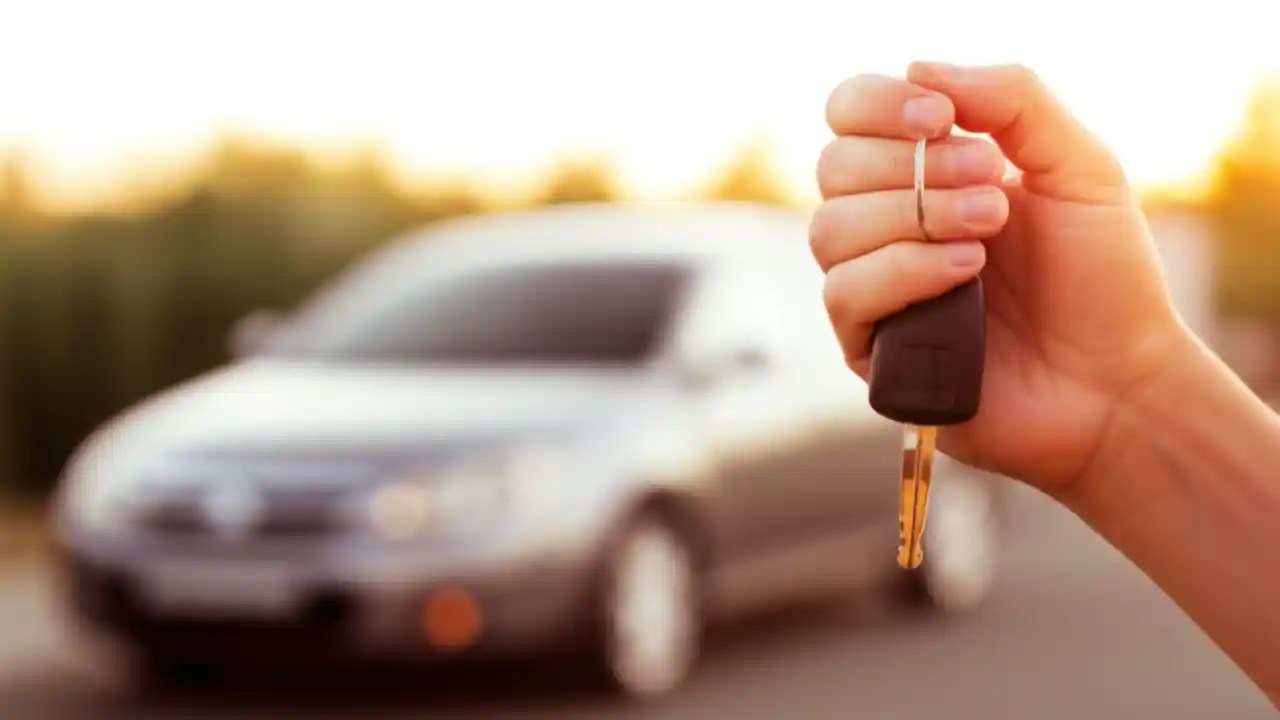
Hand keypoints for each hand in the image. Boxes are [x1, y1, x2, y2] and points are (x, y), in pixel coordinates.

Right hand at [811, 63, 1190, 494]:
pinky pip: (844, 292)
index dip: (878, 105)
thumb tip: (918, 67)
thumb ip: (1012, 99)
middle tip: (992, 182)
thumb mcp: (1078, 164)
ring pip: (829, 228)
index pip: (850, 115)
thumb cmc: (1102, 276)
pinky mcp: (871, 348)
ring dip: (912, 217)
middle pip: (832, 166)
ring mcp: (875, 288)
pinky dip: (903, 271)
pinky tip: (965, 276)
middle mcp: (887, 226)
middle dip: (911, 167)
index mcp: (925, 173)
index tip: (940, 116)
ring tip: (989, 230)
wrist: (1119, 381)